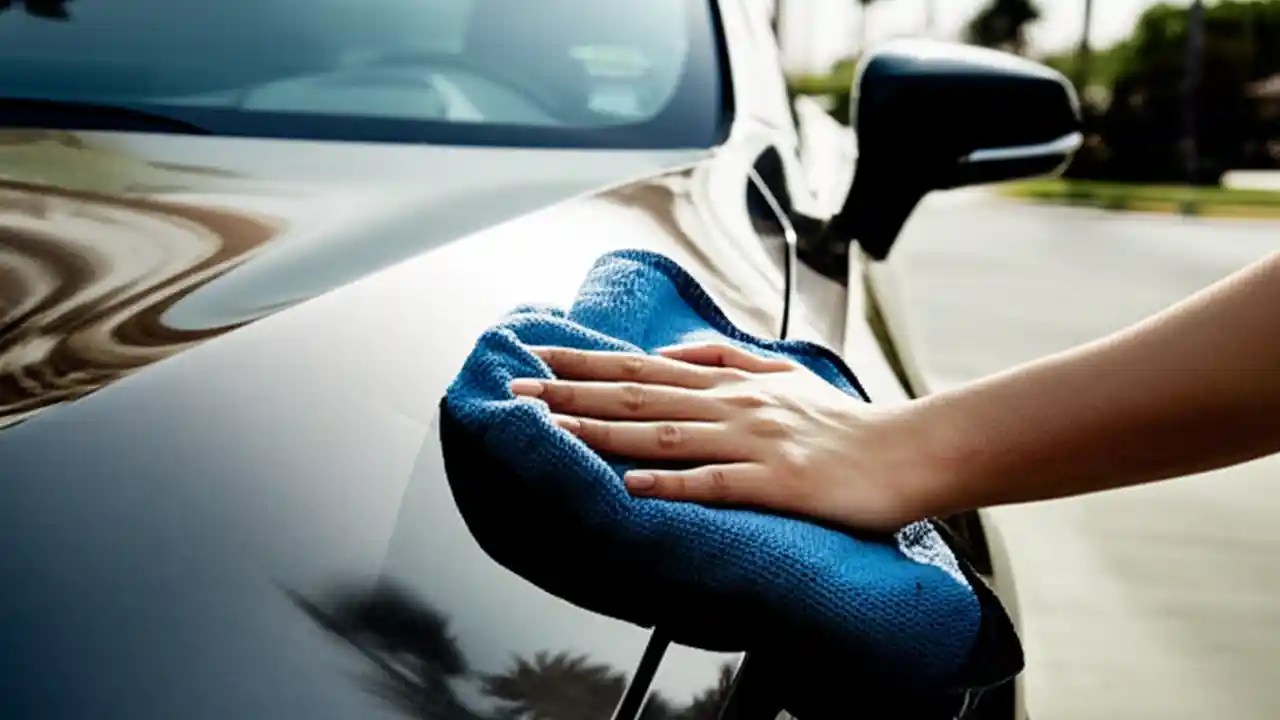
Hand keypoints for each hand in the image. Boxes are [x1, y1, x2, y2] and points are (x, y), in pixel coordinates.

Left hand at [509, 343, 933, 531]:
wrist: (905, 452)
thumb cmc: (842, 422)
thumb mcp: (782, 372)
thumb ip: (726, 356)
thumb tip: (673, 351)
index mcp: (731, 382)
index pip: (643, 367)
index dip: (587, 361)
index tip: (538, 356)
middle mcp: (733, 405)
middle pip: (639, 395)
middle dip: (573, 392)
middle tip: (519, 389)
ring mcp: (753, 442)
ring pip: (664, 433)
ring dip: (603, 431)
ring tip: (553, 429)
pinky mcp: (777, 484)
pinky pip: (715, 483)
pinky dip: (671, 482)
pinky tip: (632, 484)